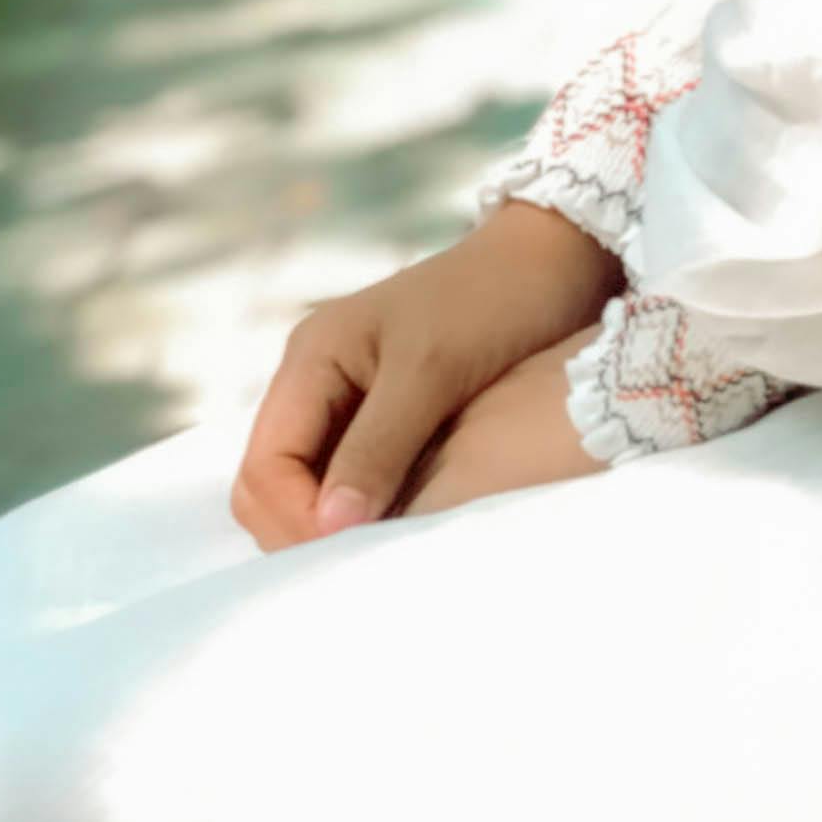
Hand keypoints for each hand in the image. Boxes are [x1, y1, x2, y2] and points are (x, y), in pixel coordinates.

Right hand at [232, 201, 618, 554]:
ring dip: (335, 525)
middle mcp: (318, 380)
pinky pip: (354, 482)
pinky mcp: (386, 419)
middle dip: (303, 529)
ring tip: (385, 552)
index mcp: (313, 357)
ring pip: (310, 489)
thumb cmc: (495, 300)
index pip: (265, 466)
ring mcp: (349, 401)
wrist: (556, 259)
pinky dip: (367, 511)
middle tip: (363, 562)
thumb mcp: (432, 371)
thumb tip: (326, 527)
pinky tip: (403, 529)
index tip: (349, 549)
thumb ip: (377, 448)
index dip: (293, 517)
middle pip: (272, 484)